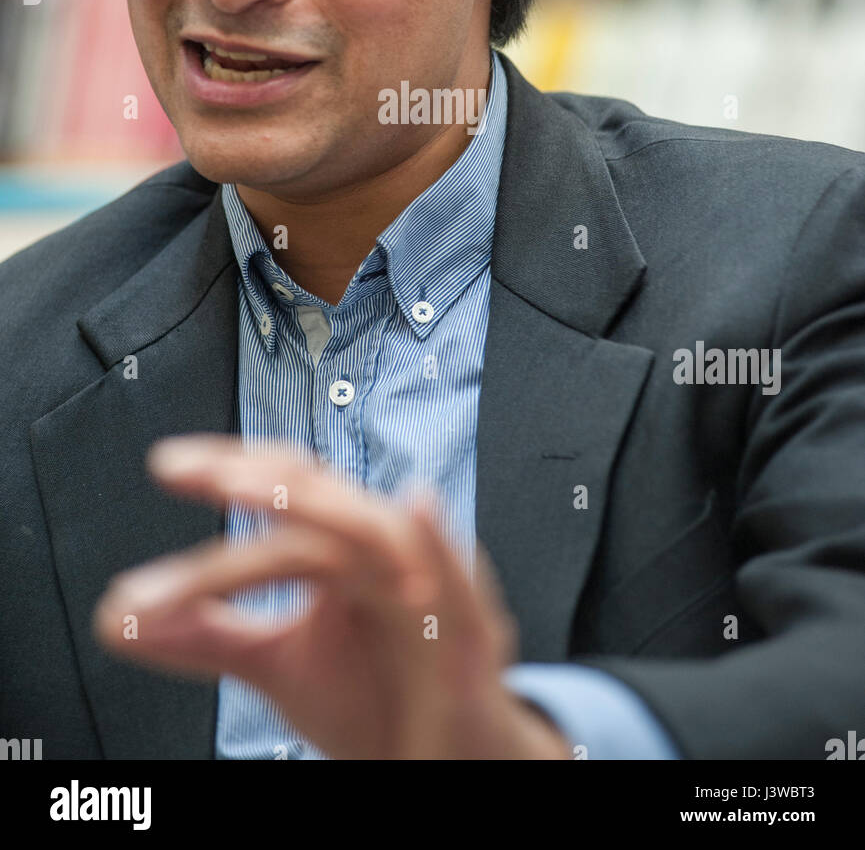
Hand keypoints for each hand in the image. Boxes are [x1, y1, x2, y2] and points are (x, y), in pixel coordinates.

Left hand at [92, 435, 570, 759]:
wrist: (448, 755)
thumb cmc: (378, 697)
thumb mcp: (278, 662)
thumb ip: (207, 633)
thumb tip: (118, 620)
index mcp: (340, 549)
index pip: (286, 488)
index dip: (231, 467)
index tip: (169, 466)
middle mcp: (380, 554)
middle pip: (322, 502)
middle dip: (266, 483)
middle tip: (207, 477)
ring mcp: (426, 589)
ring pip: (371, 534)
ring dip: (322, 509)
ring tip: (267, 489)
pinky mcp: (466, 639)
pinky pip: (456, 584)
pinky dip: (439, 546)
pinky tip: (418, 506)